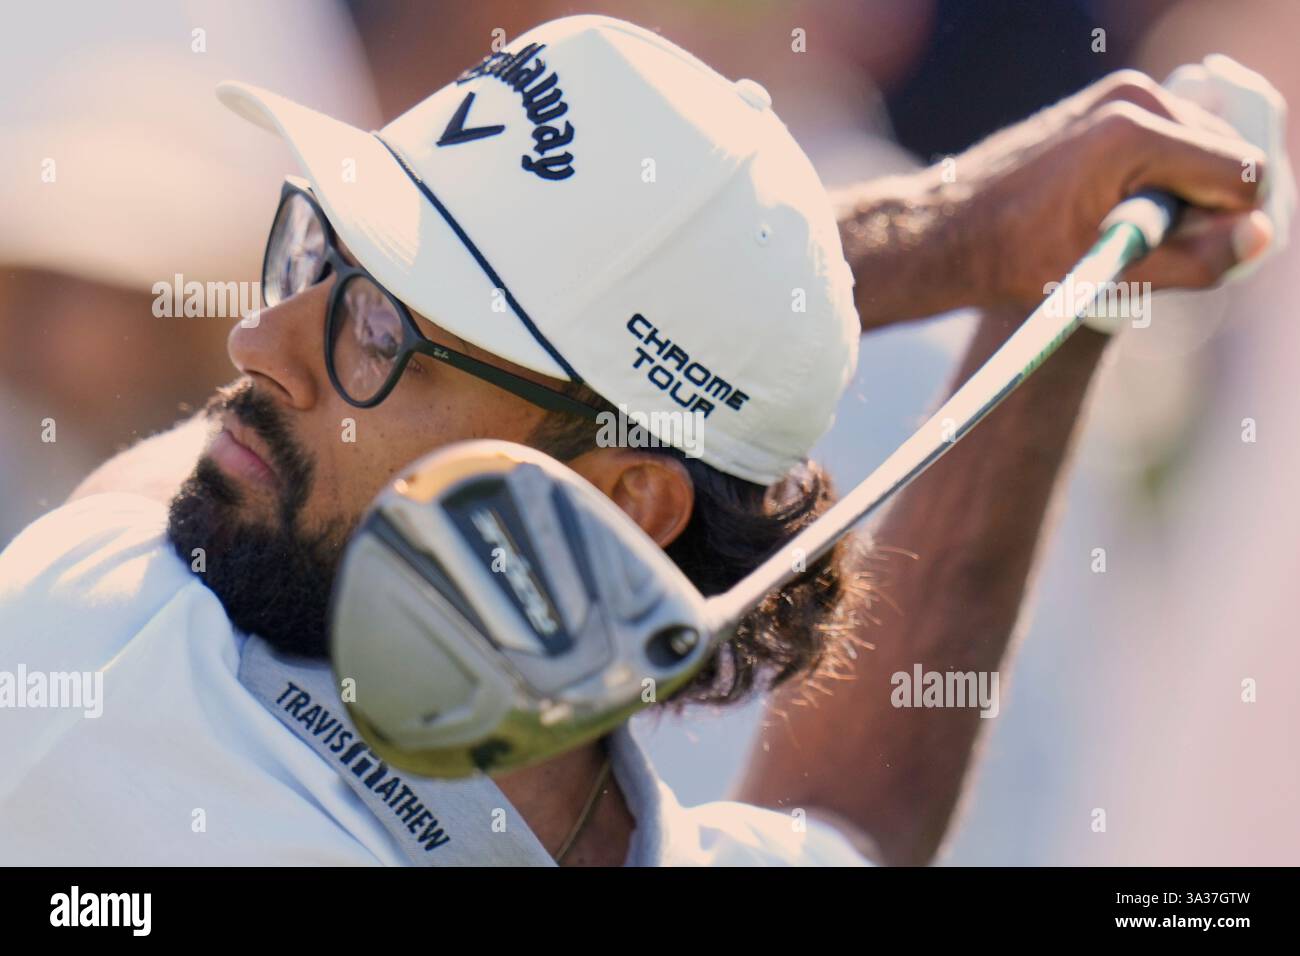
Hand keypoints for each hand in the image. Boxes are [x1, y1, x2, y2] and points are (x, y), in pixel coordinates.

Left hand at [951, 68, 1273, 308]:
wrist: (945, 229)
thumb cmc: (1011, 257)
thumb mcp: (1105, 273)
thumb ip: (1192, 260)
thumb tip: (1261, 238)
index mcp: (1135, 134)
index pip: (1243, 175)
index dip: (1226, 226)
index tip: (1176, 254)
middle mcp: (1135, 98)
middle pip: (1227, 157)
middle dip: (1204, 208)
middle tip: (1141, 246)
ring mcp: (1121, 92)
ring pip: (1202, 149)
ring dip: (1181, 195)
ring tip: (1119, 229)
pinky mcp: (1109, 100)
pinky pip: (1170, 140)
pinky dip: (1159, 176)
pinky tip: (1112, 208)